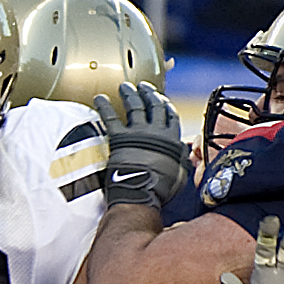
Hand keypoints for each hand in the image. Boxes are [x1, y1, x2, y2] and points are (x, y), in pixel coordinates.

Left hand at [92, 81, 189, 209]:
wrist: (140, 196)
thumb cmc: (159, 190)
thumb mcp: (179, 175)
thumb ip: (182, 159)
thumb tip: (184, 150)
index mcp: (172, 140)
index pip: (170, 116)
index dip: (166, 105)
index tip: (161, 98)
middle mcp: (156, 132)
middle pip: (154, 106)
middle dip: (149, 94)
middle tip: (143, 87)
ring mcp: (137, 133)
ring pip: (135, 106)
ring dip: (130, 94)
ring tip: (124, 86)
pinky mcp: (119, 138)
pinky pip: (110, 118)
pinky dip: (104, 106)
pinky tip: (99, 98)